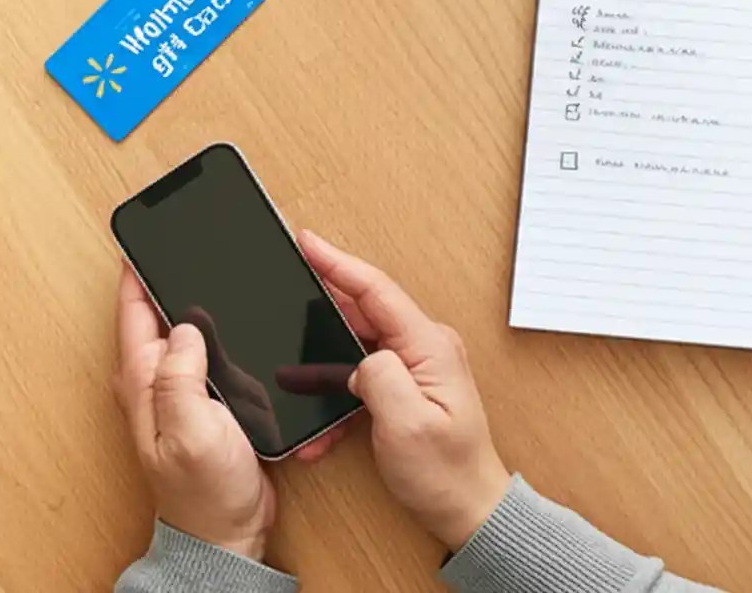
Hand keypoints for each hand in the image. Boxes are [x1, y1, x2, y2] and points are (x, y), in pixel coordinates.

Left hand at [113, 265, 344, 558]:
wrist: (228, 530)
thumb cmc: (205, 491)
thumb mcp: (191, 431)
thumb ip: (181, 377)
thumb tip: (186, 328)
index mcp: (145, 381)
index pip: (135, 311)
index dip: (139, 271)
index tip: (150, 237)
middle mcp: (157, 381)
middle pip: (161, 314)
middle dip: (174, 278)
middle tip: (196, 245)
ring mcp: (182, 390)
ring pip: (190, 331)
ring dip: (204, 306)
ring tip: (221, 274)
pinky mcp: (208, 401)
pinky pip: (213, 355)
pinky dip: (225, 336)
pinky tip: (243, 327)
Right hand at [298, 231, 511, 549]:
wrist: (469, 509)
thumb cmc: (446, 472)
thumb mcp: (406, 425)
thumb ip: (379, 377)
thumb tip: (359, 358)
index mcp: (429, 346)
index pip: (376, 291)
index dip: (337, 263)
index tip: (306, 242)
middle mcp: (425, 348)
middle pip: (363, 312)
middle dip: (320, 309)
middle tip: (282, 295)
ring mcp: (417, 367)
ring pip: (356, 347)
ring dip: (323, 367)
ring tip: (290, 376)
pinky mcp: (408, 388)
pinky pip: (363, 378)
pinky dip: (338, 398)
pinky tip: (320, 430)